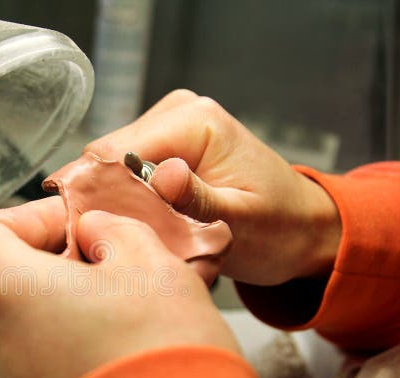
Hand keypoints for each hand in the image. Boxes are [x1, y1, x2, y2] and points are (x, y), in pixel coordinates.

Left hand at [0, 197, 238, 377]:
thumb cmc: (155, 361)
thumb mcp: (149, 263)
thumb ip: (114, 231)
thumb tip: (99, 235)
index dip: (31, 217)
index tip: (75, 223)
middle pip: (4, 276)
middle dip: (57, 260)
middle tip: (109, 257)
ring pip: (24, 318)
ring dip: (67, 298)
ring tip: (124, 298)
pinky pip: (39, 355)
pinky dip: (70, 336)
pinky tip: (120, 337)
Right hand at [85, 89, 341, 285]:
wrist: (301, 228)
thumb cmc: (278, 228)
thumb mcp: (240, 222)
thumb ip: (199, 200)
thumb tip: (164, 175)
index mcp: (196, 121)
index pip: (116, 153)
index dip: (101, 195)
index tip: (98, 235)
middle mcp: (177, 112)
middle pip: (105, 158)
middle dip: (109, 201)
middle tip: (123, 242)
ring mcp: (167, 126)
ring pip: (109, 168)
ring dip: (117, 204)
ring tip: (138, 236)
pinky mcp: (163, 146)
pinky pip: (124, 173)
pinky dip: (128, 202)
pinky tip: (145, 225)